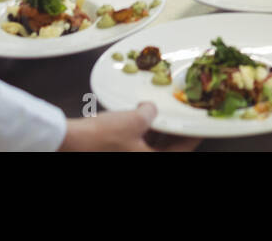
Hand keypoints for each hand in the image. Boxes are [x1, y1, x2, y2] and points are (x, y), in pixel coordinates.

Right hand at [60, 102, 199, 151]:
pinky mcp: (116, 153)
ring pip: (150, 149)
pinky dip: (141, 135)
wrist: (71, 141)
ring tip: (160, 115)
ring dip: (157, 134)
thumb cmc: (104, 136)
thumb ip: (150, 113)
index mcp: (150, 161)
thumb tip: (151, 109)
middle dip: (173, 135)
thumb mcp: (134, 120)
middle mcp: (140, 161)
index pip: (182, 151)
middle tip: (180, 118)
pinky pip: (136, 146)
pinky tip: (139, 119)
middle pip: (165, 151)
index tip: (200, 127)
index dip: (192, 137)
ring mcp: (128, 156)